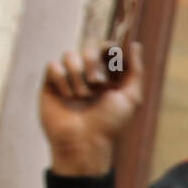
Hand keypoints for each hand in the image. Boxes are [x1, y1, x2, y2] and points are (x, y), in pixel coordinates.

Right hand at [40, 41, 144, 175]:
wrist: (83, 143)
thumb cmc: (109, 125)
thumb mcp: (131, 98)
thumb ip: (136, 71)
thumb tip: (136, 45)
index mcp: (108, 78)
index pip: (107, 50)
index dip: (109, 50)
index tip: (112, 57)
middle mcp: (87, 77)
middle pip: (89, 50)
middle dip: (94, 65)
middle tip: (97, 85)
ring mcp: (69, 80)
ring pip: (69, 55)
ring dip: (77, 75)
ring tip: (81, 97)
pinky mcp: (51, 85)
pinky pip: (53, 66)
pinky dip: (61, 80)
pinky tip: (66, 97)